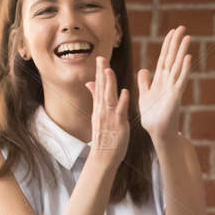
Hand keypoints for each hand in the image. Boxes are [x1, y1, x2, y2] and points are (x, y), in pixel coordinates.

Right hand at [87, 55, 130, 170]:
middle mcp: (102, 110)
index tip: (100, 59)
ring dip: (109, 84)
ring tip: (109, 70)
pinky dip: (122, 101)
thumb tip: (90, 83)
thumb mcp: (98, 115)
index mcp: (99, 108)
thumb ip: (96, 98)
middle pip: (101, 89)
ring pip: (108, 97)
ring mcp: (109, 117)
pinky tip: (124, 92)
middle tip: (101, 58)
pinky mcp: (118, 124)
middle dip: (101, 73)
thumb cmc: (104, 136)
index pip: (98, 87)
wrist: (103, 156)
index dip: (99, 73)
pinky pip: (120, 111)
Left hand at [139, 26, 191, 145]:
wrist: (157, 132)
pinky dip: (184, 69)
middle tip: (182, 27)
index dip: (167, 44)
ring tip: (188, 37)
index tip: (172, 31)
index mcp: (160, 79)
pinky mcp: (176, 96)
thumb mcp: (144, 95)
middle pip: (172, 57)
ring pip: (178, 65)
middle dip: (176, 43)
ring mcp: (173, 87)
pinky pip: (181, 80)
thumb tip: (143, 70)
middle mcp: (168, 81)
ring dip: (183, 51)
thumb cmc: (152, 116)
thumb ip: (144, 82)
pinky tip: (188, 58)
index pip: (164, 58)